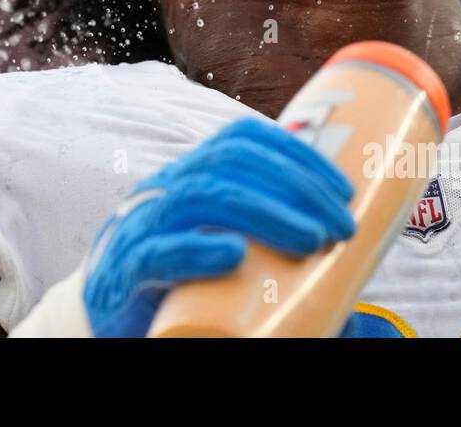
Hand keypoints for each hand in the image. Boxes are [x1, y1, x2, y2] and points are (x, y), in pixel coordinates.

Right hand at [83, 116, 354, 336]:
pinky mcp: (125, 274)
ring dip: (264, 211)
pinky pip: (156, 253)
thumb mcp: (227, 259)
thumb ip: (277, 270)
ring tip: (312, 240)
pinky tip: (234, 254)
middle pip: (228, 165)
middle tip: (341, 228)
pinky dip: (196, 250)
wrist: (106, 320)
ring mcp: (141, 228)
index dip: (294, 152)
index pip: (240, 140)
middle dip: (294, 186)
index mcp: (191, 177)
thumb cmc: (180, 288)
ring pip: (200, 198)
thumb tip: (354, 311)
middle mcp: (165, 190)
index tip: (343, 189)